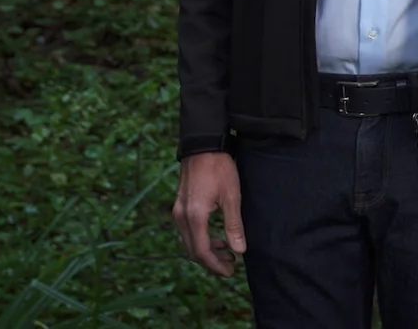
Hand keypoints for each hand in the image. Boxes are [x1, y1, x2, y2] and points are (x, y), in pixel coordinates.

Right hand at [173, 151, 246, 276]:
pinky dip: (201, 239)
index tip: (230, 272)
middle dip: (211, 262)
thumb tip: (239, 250)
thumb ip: (234, 225)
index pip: (202, 252)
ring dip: (206, 251)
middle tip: (231, 266)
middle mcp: (181, 217)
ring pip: (189, 242)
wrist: (203, 145)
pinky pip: (187, 231)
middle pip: (193, 251)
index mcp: (194, 217)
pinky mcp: (179, 206)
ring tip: (227, 252)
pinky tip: (216, 237)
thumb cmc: (219, 167)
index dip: (216, 266)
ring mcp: (178, 211)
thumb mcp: (232, 196)